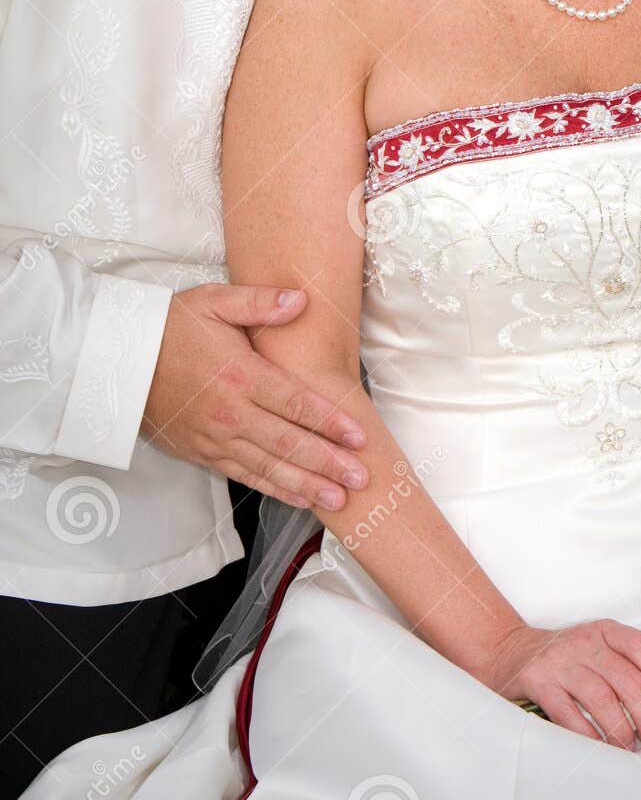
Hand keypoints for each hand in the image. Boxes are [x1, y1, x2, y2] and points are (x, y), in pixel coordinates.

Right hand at [142, 283, 368, 510]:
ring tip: (340, 500)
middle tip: (362, 479)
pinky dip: (274, 489)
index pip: (295, 404)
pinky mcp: (203, 453)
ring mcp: (215, 438)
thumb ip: (259, 302)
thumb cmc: (170, 326)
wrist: (118, 360)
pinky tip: (300, 498)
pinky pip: (245, 476)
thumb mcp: (213, 301)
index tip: (359, 436)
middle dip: (328, 463)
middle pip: (288, 443)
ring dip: (307, 485)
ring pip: (269, 467)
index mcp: (239, 375)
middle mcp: (230, 413)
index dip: (330, 422)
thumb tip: (301, 300)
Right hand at [485, 620, 640, 748]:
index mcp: (604, 631)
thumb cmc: (564, 658)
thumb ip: (626, 664)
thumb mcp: (596, 648)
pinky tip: (598, 747)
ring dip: (621, 730)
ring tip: (628, 747)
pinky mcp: (539, 683)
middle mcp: (583, 643)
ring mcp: (560, 662)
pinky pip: (569, 715)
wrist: (508, 651)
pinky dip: (589, 736)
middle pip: (626, 679)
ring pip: (601, 699)